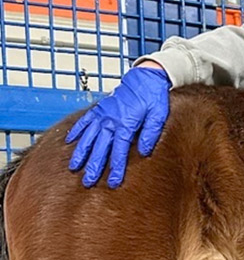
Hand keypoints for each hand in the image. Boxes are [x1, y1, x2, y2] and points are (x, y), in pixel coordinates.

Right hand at [66, 64, 170, 186]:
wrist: (145, 76)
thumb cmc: (154, 96)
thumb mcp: (158, 115)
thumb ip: (151, 134)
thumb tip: (144, 152)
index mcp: (126, 123)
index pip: (119, 151)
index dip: (116, 168)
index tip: (113, 182)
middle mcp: (111, 120)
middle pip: (100, 148)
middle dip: (94, 166)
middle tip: (88, 182)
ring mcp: (103, 113)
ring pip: (88, 136)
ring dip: (81, 153)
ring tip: (73, 167)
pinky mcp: (99, 108)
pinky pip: (84, 121)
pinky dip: (76, 131)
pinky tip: (69, 141)